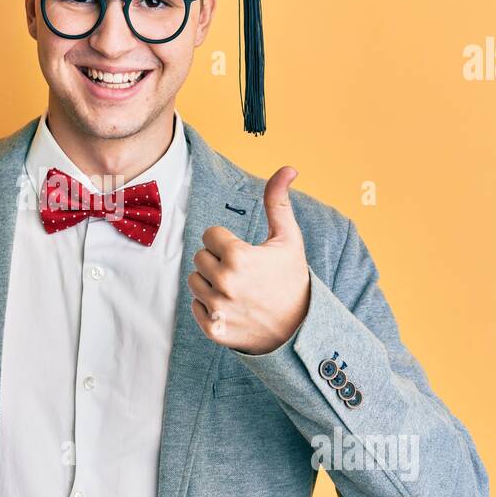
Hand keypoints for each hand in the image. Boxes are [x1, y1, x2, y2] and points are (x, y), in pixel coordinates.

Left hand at [188, 166, 310, 354]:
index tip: (245, 253)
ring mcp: (218, 308)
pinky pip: (195, 306)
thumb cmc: (292, 278)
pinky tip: (232, 307)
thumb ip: (278, 202)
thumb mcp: (288, 239)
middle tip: (242, 272)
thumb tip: (288, 167)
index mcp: (239, 256)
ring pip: (194, 281)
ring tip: (236, 289)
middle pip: (199, 257)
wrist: (300, 329)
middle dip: (217, 261)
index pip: (209, 235)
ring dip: (211, 282)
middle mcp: (224, 282)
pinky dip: (209, 306)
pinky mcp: (213, 329)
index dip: (227, 242)